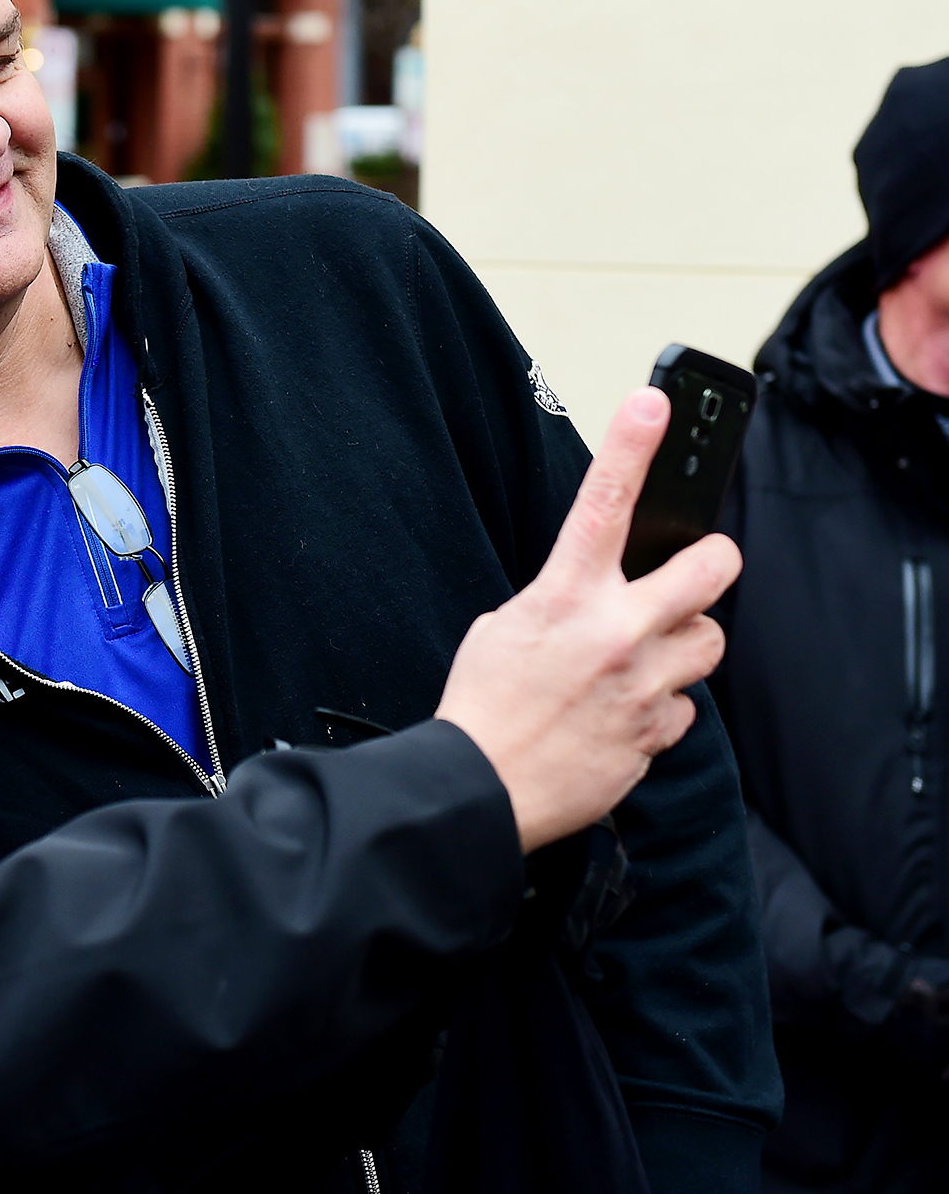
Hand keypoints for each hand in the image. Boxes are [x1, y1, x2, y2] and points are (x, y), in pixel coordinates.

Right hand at [436, 387, 740, 852]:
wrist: (482, 790)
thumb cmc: (483, 707)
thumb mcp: (504, 629)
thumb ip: (560, 601)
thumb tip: (596, 594)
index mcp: (563, 597)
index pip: (603, 503)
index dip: (630, 445)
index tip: (652, 403)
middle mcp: (613, 633)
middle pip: (709, 570)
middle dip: (711, 561)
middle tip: (697, 566)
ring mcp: (642, 685)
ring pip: (709, 641)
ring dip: (685, 644)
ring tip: (644, 659)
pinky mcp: (655, 734)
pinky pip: (684, 710)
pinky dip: (660, 710)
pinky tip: (622, 716)